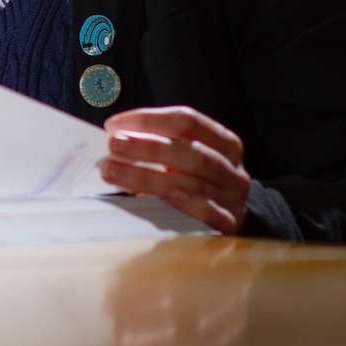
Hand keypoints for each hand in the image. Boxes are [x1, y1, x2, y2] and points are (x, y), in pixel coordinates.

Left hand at [100, 106, 249, 234]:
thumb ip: (160, 144)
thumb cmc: (199, 182)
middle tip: (114, 145)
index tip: (115, 126)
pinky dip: (183, 204)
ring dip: (148, 177)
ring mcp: (232, 199)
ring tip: (113, 172)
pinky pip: (205, 214)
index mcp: (224, 143)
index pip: (187, 122)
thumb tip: (114, 137)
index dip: (149, 120)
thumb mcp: (187, 158)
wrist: (230, 216)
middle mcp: (232, 169)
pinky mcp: (227, 224)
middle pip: (191, 153)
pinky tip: (155, 198)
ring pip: (191, 184)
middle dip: (148, 147)